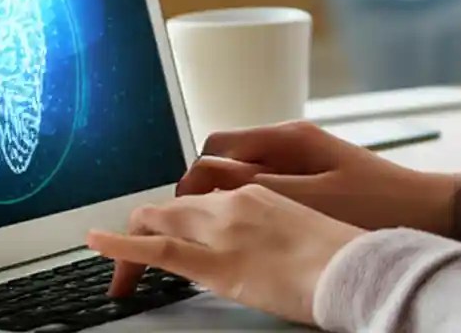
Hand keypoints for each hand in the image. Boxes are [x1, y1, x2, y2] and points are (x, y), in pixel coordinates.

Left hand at [88, 184, 364, 325]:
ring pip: (161, 221)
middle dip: (147, 226)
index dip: (177, 215)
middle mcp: (235, 203)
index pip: (202, 197)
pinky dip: (123, 246)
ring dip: (133, 239)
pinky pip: (158, 250)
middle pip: (174, 205)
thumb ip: (273, 225)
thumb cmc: (345, 254)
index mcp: (259, 192)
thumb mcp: (306, 227)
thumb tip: (260, 242)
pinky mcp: (217, 263)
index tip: (168, 231)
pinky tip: (100, 245)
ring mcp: (223, 230)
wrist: (360, 269)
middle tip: (130, 250)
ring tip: (114, 259)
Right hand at [179, 120, 455, 234]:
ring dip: (226, 198)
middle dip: (203, 191)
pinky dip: (251, 203)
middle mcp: (291, 141)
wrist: (433, 211)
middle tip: (193, 228)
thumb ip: (257, 186)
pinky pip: (267, 185)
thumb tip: (207, 180)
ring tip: (219, 233)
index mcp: (287, 138)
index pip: (216, 150)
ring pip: (244, 173)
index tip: (178, 214)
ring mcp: (303, 158)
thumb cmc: (378, 206)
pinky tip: (256, 230)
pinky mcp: (316, 177)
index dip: (191, 183)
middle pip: (225, 159)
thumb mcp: (309, 198)